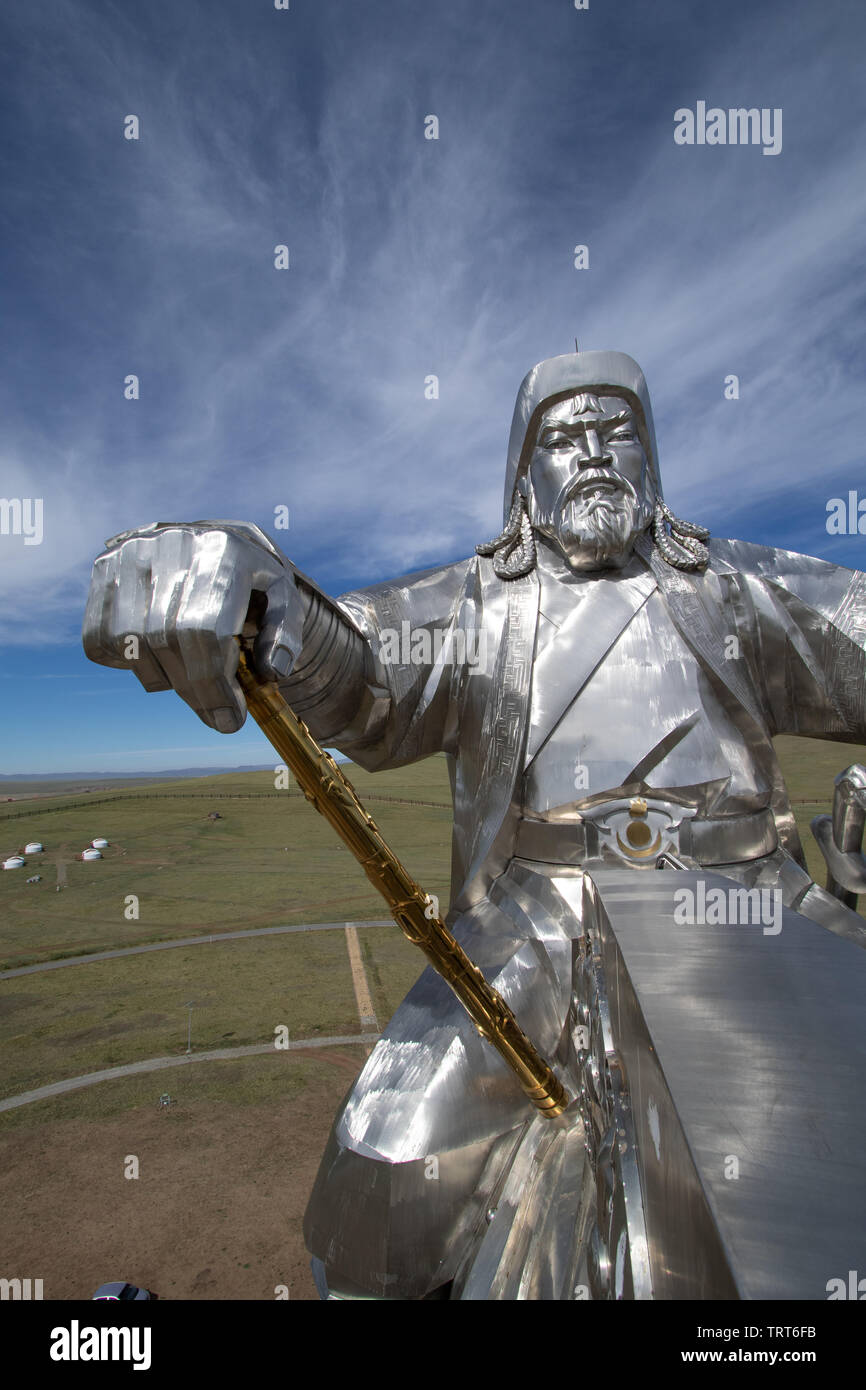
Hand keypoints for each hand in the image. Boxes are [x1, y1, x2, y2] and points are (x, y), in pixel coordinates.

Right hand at [82, 521, 306, 731]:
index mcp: (223, 550)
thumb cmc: (254, 577)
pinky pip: (98, 638)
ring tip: (191, 674)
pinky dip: (125, 662)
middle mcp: (171, 545)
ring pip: (130, 644)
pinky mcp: (105, 567)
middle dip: (194, 691)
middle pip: (167, 641)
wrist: (216, 536)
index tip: (228, 720)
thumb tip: (271, 674)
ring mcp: (131, 554)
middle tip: (215, 716)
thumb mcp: (284, 599)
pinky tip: (158, 653)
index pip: (204, 631)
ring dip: (163, 679)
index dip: (214, 685)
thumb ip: (285, 636)